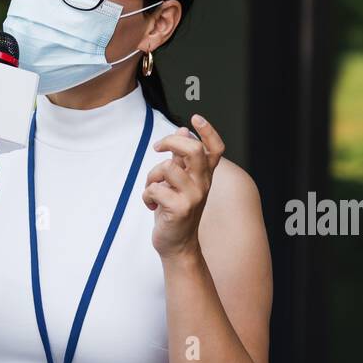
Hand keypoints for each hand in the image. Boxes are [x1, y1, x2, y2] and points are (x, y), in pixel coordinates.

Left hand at [142, 114, 223, 260]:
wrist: (177, 245)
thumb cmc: (176, 210)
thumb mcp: (180, 181)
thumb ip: (181, 158)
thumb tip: (183, 130)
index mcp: (204, 175)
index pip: (215, 149)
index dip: (208, 130)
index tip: (196, 117)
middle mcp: (203, 184)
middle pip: (194, 150)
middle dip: (171, 141)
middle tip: (158, 147)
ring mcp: (193, 197)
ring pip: (168, 168)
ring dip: (152, 175)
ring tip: (152, 187)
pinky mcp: (179, 209)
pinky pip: (154, 189)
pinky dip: (147, 195)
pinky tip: (151, 205)